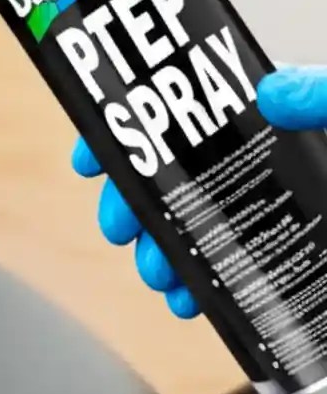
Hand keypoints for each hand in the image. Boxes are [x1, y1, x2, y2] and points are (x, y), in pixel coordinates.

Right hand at [73, 65, 326, 319]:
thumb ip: (323, 95)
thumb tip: (272, 91)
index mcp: (273, 117)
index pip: (182, 109)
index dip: (124, 130)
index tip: (90, 161)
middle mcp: (259, 162)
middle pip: (172, 176)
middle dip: (133, 204)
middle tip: (120, 229)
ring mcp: (266, 210)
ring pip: (189, 226)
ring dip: (158, 251)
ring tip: (159, 274)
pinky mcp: (281, 255)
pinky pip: (222, 272)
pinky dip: (195, 289)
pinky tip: (189, 301)